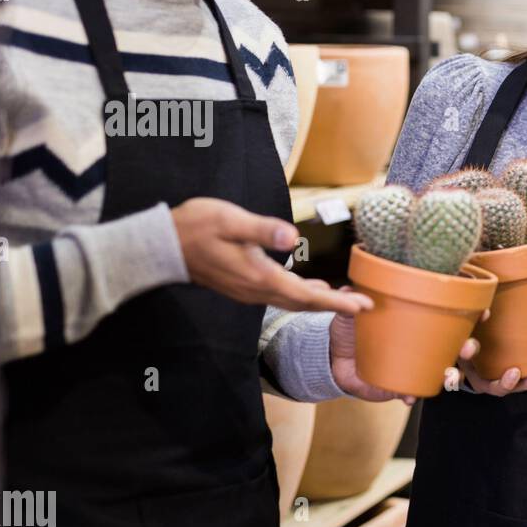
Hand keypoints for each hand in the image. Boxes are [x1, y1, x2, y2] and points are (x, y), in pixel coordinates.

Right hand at [172, 198, 370, 315]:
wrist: (162, 246)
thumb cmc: (195, 227)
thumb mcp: (229, 220)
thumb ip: (261, 229)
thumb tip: (291, 236)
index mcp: (259, 276)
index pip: (305, 296)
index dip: (335, 302)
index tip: (361, 307)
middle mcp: (256, 289)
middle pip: (303, 304)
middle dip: (335, 306)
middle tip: (364, 306)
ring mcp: (249, 290)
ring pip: (292, 302)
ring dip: (320, 301)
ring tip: (345, 299)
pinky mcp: (243, 286)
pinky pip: (280, 296)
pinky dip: (301, 295)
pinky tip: (311, 287)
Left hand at [328, 291, 483, 401]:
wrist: (332, 357)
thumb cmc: (349, 327)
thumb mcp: (350, 310)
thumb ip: (352, 300)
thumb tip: (355, 295)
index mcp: (418, 320)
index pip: (452, 316)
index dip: (472, 315)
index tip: (483, 313)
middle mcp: (422, 343)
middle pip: (457, 346)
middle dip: (469, 348)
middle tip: (469, 348)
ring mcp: (414, 365)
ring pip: (443, 371)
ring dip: (451, 375)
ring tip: (448, 375)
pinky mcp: (400, 384)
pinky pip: (413, 392)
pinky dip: (412, 394)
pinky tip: (408, 395)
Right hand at [451, 335, 526, 396]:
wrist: (472, 342)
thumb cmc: (464, 346)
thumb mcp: (459, 346)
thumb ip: (464, 343)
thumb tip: (480, 325)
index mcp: (487, 381)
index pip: (499, 388)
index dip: (507, 383)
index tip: (514, 371)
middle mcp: (507, 380)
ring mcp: (521, 373)